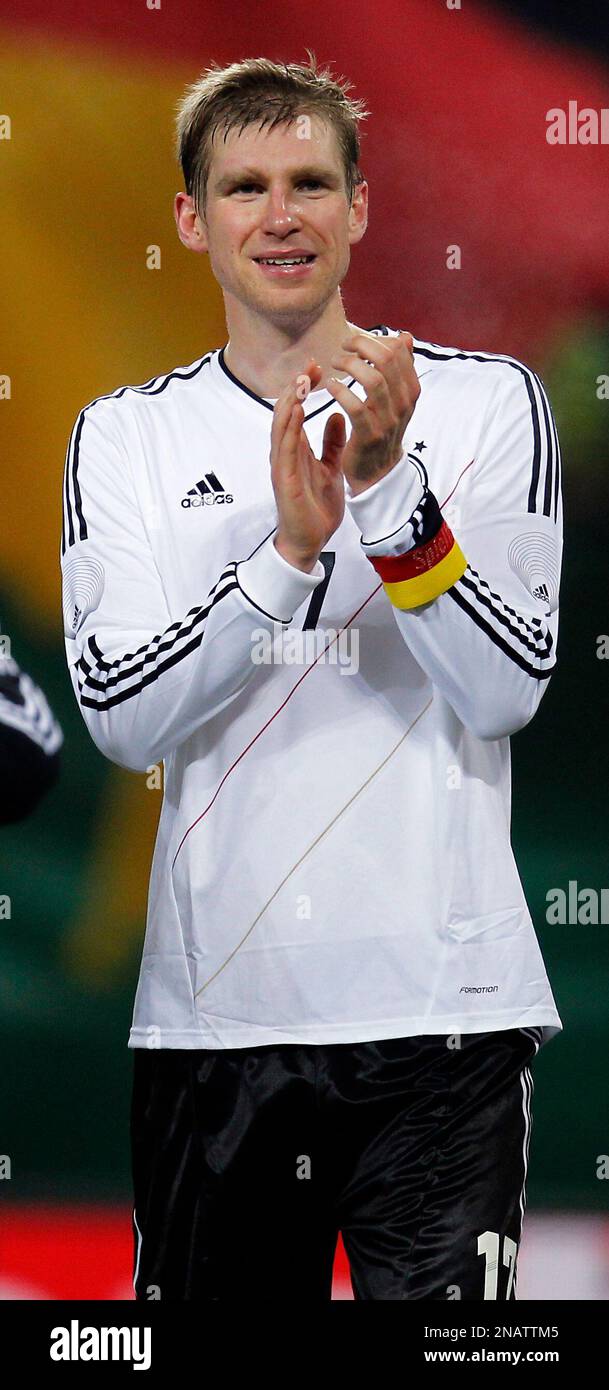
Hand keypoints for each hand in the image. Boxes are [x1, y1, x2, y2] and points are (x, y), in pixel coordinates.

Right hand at [270, 358, 345, 571]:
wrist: (309, 541)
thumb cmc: (316, 508)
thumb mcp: (331, 468)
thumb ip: (331, 444)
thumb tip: (338, 416)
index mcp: (296, 450)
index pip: (296, 411)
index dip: (303, 389)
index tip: (317, 367)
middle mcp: (285, 454)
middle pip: (286, 413)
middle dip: (295, 388)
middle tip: (309, 365)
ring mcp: (281, 465)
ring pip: (281, 426)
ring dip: (289, 401)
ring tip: (300, 379)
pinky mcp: (283, 479)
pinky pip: (285, 449)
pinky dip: (289, 429)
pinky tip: (297, 411)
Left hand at [327, 329, 419, 492]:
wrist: (379, 471)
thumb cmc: (383, 428)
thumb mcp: (397, 397)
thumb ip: (400, 367)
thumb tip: (405, 336)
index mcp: (411, 389)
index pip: (398, 350)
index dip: (374, 339)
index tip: (355, 343)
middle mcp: (404, 403)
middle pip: (386, 360)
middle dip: (360, 346)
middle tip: (342, 347)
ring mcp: (389, 420)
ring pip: (373, 380)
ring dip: (350, 365)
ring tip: (335, 364)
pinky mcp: (370, 435)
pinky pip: (356, 407)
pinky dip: (340, 392)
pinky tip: (331, 386)